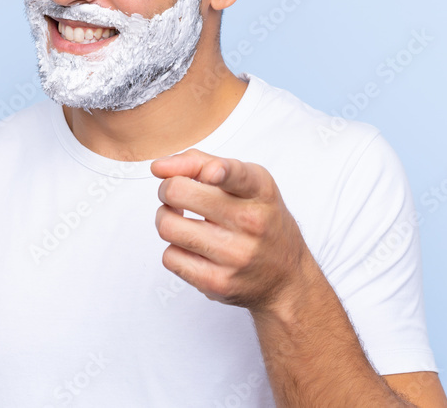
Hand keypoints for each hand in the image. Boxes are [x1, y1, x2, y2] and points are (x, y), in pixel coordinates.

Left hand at [151, 149, 305, 313]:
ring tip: (183, 220)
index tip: (211, 174)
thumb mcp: (247, 183)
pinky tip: (193, 248)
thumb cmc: (262, 222)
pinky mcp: (217, 282)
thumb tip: (159, 167)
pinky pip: (170, 258)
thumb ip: (203, 163)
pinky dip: (175, 250)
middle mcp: (250, 222)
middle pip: (178, 193)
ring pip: (167, 226)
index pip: (238, 175)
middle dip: (167, 189)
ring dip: (166, 219)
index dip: (219, 171)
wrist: (287, 278)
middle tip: (176, 194)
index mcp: (260, 191)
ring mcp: (234, 255)